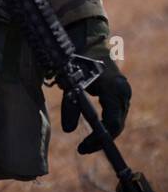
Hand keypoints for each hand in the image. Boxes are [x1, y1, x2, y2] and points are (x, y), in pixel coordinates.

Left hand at [61, 19, 131, 154]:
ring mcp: (123, 93)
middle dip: (100, 139)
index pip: (111, 123)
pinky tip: (92, 132)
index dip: (98, 139)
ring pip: (116, 121)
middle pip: (116, 125)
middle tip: (82, 149)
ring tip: (86, 145)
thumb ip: (71, 105)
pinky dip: (103, 124)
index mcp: (114, 89)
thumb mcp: (71, 82)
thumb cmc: (77, 60)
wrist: (88, 41)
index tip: (82, 148)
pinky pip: (113, 114)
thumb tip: (68, 130)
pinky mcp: (119, 94)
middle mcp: (123, 93)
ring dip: (102, 133)